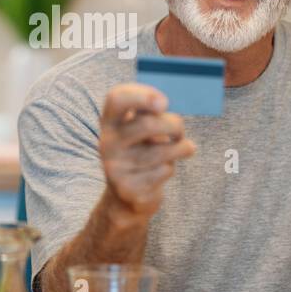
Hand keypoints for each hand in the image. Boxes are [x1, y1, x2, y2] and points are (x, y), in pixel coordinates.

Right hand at [99, 83, 195, 218]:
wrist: (127, 196)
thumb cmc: (141, 151)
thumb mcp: (139, 128)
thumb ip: (150, 112)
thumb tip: (164, 103)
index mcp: (109, 122)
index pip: (117, 98)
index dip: (143, 95)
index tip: (164, 103)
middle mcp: (107, 143)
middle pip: (148, 124)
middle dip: (174, 125)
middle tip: (179, 131)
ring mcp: (116, 167)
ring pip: (161, 151)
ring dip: (181, 148)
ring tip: (183, 148)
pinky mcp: (128, 189)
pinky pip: (162, 171)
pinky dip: (170, 168)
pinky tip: (163, 170)